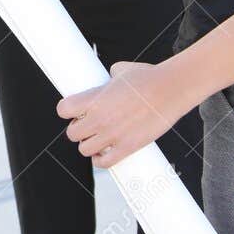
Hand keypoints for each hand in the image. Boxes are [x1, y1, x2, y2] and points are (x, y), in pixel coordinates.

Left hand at [57, 61, 187, 168]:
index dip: (67, 110)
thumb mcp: (120, 70)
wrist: (170, 89)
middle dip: (78, 129)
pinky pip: (104, 163)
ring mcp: (112, 134)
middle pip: (72, 133)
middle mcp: (99, 118)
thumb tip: (108, 79)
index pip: (63, 110)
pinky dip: (100, 160)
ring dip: (89, 144)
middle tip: (89, 125)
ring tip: (98, 138)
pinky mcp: (128, 147)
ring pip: (84, 149)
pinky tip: (103, 153)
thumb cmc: (147, 77)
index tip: (74, 111)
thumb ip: (107, 78)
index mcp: (93, 98)